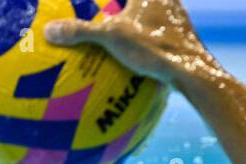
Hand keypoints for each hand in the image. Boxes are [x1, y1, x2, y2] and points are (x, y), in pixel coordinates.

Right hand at [43, 0, 217, 86]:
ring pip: (154, 11)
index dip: (114, 0)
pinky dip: (146, 33)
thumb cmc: (156, 50)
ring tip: (123, 22)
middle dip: (124, 6)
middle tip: (113, 10)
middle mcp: (166, 0)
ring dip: (139, 15)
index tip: (106, 5)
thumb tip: (49, 30)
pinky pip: (160, 29)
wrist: (196, 73)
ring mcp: (176, 18)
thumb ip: (81, 31)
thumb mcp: (113, 38)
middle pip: (139, 2)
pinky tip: (137, 50)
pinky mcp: (182, 37)